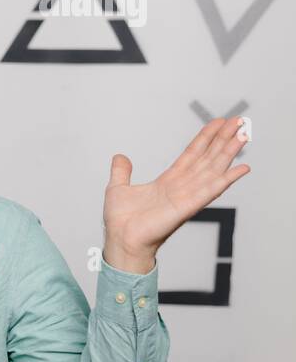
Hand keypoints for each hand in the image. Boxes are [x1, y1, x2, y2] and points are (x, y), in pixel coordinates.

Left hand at [103, 117, 250, 272]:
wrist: (121, 240)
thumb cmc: (120, 221)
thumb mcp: (117, 187)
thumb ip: (121, 171)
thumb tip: (120, 157)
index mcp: (168, 181)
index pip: (191, 154)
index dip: (205, 138)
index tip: (218, 123)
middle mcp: (181, 187)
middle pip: (208, 158)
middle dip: (223, 139)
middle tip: (239, 121)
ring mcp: (187, 196)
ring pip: (213, 169)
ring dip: (229, 152)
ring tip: (244, 135)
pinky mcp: (187, 207)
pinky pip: (210, 190)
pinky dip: (227, 179)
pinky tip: (241, 168)